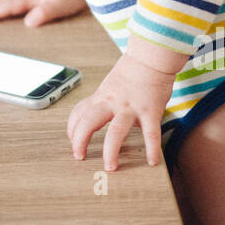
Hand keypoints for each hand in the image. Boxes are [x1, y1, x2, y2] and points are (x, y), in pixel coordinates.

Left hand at [67, 52, 176, 170]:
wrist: (151, 57)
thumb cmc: (132, 72)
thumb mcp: (110, 85)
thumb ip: (103, 100)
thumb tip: (96, 117)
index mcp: (101, 96)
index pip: (79, 113)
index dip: (72, 129)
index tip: (72, 141)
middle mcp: (112, 102)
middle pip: (89, 121)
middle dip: (80, 140)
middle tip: (79, 156)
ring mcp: (131, 107)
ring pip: (116, 131)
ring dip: (111, 150)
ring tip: (110, 166)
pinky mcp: (150, 111)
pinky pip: (150, 132)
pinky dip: (151, 148)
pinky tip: (152, 161)